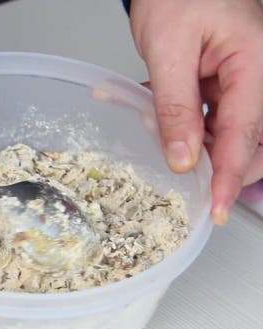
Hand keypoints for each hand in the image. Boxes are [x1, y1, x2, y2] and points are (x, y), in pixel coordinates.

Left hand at [130, 0, 262, 224]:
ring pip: (225, 131)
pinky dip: (177, 120)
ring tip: (152, 127)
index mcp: (253, 63)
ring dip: (191, 141)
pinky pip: (205, 113)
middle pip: (249, 139)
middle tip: (182, 174)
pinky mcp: (219, 80)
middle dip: (219, 163)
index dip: (231, 177)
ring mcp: (239, 78)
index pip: (247, 134)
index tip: (217, 209)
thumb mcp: (168, 49)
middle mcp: (254, 74)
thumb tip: (184, 159)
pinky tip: (147, 113)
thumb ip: (176, 106)